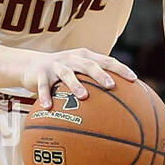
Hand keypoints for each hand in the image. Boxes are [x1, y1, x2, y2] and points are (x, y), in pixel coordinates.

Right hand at [22, 48, 136, 109]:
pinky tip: (48, 107)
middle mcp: (72, 59)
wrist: (31, 65)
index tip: (133, 79)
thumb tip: (123, 104)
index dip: (120, 69)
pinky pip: (44, 86)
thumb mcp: (79, 73)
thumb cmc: (63, 73)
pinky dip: (45, 96)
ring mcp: (55, 65)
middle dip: (100, 74)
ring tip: (83, 97)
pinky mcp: (40, 73)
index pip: (106, 60)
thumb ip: (96, 83)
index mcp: (85, 57)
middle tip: (111, 86)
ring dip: (75, 84)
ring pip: (67, 74)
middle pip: (88, 65)